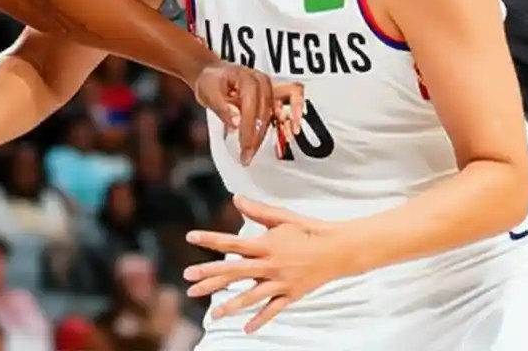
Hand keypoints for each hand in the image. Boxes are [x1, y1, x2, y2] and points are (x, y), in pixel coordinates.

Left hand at [183, 196, 348, 333]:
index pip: (232, 242)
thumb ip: (257, 211)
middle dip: (210, 276)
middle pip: (235, 272)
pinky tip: (246, 329)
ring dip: (230, 305)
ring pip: (251, 297)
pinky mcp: (291, 295)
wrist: (339, 250)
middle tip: (188, 279)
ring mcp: (280, 283)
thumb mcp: (283, 217)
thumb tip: (236, 198)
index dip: (210, 240)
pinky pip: (273, 310)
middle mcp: (270, 265)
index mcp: (266, 245)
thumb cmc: (309, 229)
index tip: (190, 237)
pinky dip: (260, 320)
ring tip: (212, 314)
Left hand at [193, 63, 304, 164]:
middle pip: (267, 111)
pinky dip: (292, 117)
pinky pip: (291, 102)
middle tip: (249, 155)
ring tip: (276, 148)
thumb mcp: (208, 93)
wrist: (213, 74)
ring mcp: (270, 87)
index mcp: (246, 79)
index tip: (244, 146)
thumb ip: (222, 108)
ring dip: (280, 129)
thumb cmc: (211, 81)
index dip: (249, 130)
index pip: (252, 107)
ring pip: (282, 108)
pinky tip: (289, 132)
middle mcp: (262, 81)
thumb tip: (236, 122)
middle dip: (259, 137)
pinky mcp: (274, 96)